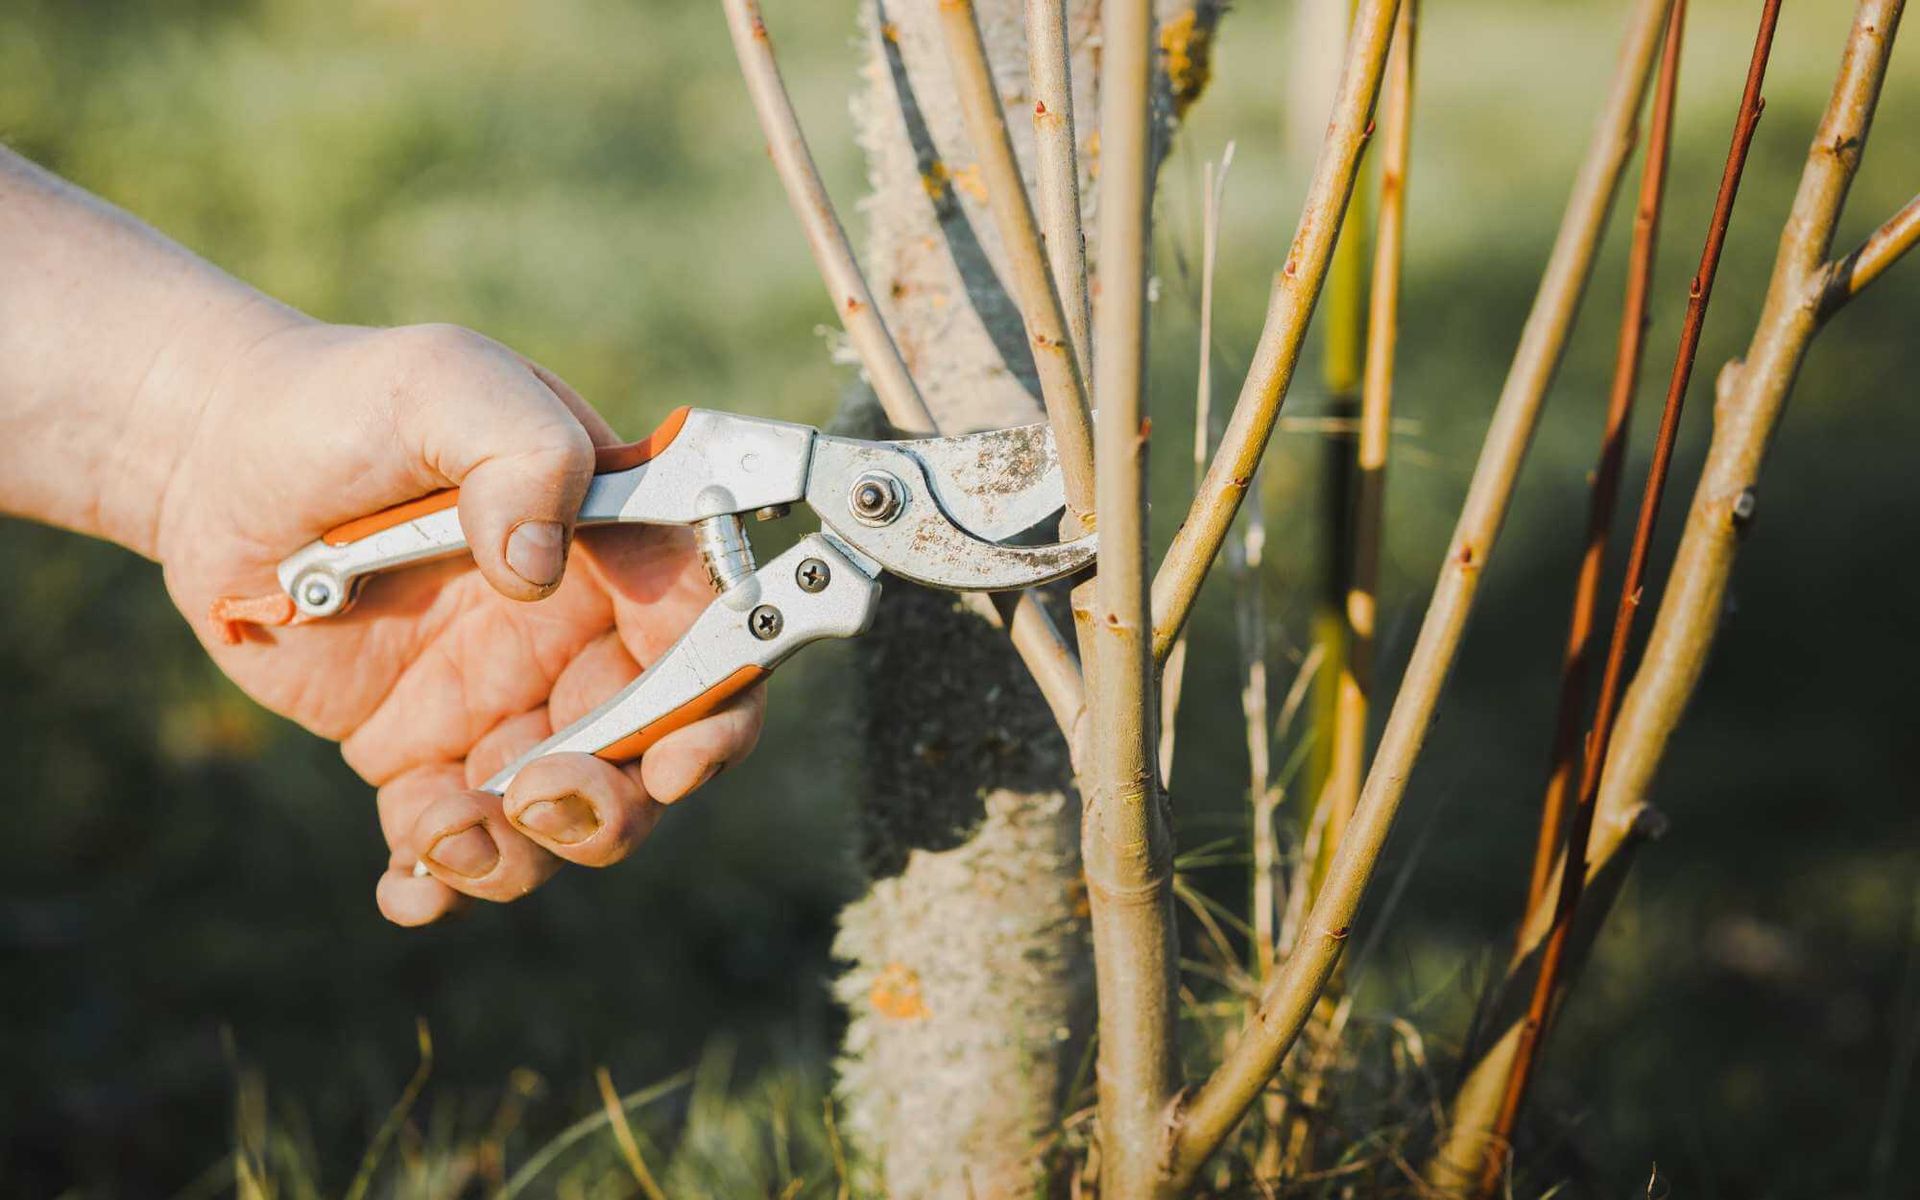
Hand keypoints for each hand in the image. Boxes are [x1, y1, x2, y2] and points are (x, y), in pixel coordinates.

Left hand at [156, 320, 764, 924]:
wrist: (216, 461)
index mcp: (617, 550)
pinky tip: (407, 884)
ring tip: (441, 835)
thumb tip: (535, 571)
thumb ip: (518, 453)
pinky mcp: (423, 752)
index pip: (709, 639)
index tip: (676, 760)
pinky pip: (455, 837)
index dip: (716, 710)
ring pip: (561, 816)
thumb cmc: (347, 404)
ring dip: (525, 854)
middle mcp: (579, 638)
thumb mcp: (445, 387)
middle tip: (536, 793)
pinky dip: (441, 878)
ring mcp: (505, 704)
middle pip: (651, 754)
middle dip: (614, 804)